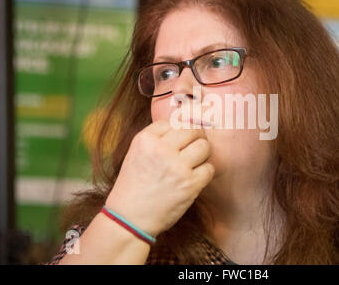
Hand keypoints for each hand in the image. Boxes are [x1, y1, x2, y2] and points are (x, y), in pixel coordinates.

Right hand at [105, 120, 214, 237]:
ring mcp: (177, 167)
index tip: (180, 140)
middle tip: (194, 146)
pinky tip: (195, 177)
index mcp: (145, 139)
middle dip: (196, 137)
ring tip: (194, 162)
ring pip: (204, 146)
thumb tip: (185, 124)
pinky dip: (205, 172)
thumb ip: (157, 139)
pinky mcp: (190, 184)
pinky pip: (209, 168)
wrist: (129, 218)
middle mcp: (161, 149)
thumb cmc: (134, 186)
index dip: (179, 130)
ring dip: (203, 153)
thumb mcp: (136, 153)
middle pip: (192, 130)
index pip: (173, 121)